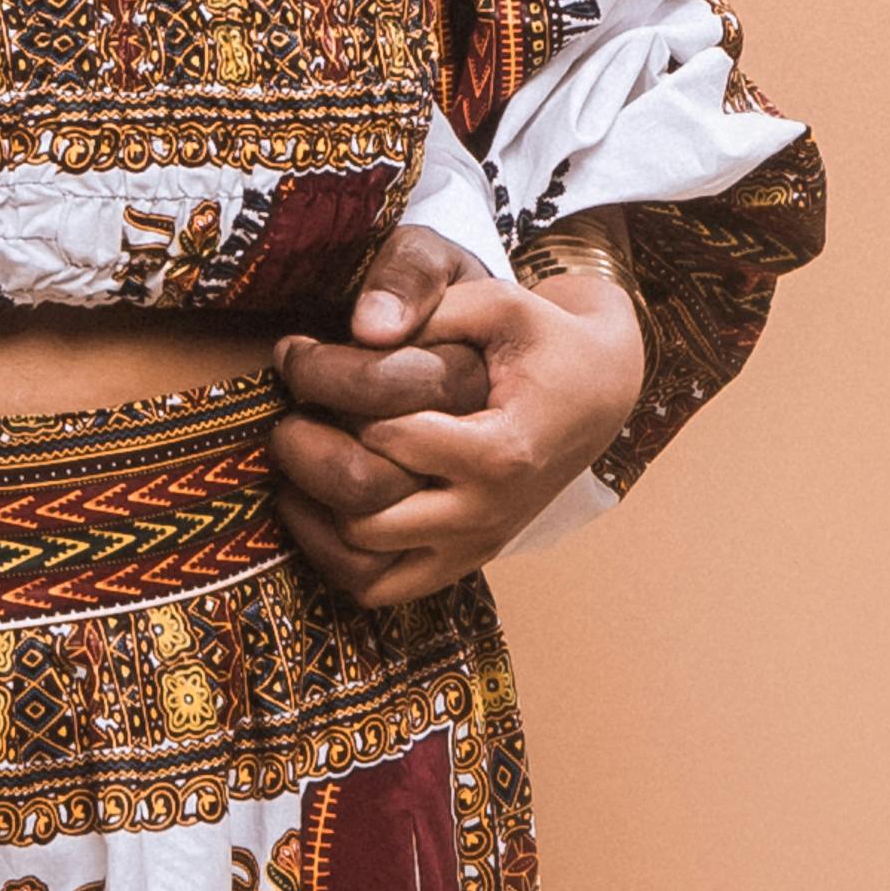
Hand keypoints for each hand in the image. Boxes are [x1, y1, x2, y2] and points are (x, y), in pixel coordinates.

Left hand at [270, 227, 647, 608]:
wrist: (599, 388)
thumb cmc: (542, 339)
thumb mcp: (495, 301)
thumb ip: (429, 303)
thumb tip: (362, 326)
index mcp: (501, 453)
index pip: (387, 439)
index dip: (330, 391)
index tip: (298, 355)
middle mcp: (487, 514)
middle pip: (365, 515)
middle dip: (311, 461)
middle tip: (289, 416)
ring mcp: (473, 546)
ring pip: (361, 563)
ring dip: (313, 516)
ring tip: (296, 461)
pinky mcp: (460, 561)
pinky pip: (378, 588)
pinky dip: (334, 559)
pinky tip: (316, 504)